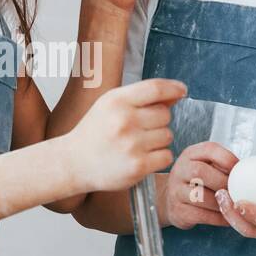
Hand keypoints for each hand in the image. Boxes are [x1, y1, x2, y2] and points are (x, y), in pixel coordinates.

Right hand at [65, 78, 184, 192]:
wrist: (74, 162)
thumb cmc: (94, 133)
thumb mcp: (110, 106)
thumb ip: (141, 98)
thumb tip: (175, 94)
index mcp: (116, 101)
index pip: (156, 88)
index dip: (173, 88)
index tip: (181, 91)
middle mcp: (124, 121)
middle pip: (165, 114)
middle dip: (158, 121)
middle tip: (139, 129)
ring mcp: (132, 145)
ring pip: (168, 135)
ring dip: (158, 140)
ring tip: (137, 144)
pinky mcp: (138, 166)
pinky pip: (166, 156)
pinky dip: (159, 157)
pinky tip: (141, 157)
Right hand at [163, 141, 236, 229]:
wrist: (169, 199)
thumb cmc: (195, 182)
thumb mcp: (205, 166)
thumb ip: (222, 165)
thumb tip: (247, 174)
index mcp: (191, 154)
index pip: (209, 149)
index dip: (228, 159)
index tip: (240, 171)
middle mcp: (180, 170)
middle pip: (200, 172)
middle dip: (222, 182)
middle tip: (236, 191)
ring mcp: (176, 191)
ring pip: (199, 196)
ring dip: (221, 203)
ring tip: (234, 206)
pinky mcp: (178, 211)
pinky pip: (200, 215)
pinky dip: (218, 218)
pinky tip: (226, 218)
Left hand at [214, 160, 255, 241]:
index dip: (252, 213)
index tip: (238, 200)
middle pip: (250, 230)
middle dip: (231, 215)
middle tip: (220, 194)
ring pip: (246, 229)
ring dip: (230, 215)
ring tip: (219, 194)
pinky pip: (249, 223)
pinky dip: (236, 213)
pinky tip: (227, 195)